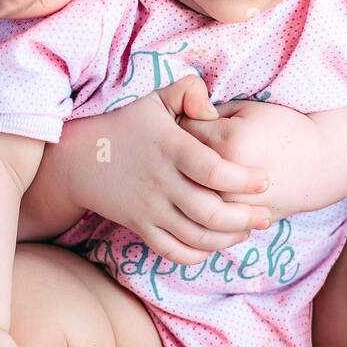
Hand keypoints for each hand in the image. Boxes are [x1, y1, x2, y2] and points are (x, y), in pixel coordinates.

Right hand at [67, 76, 271, 264]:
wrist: (80, 159)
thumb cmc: (126, 125)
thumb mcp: (155, 100)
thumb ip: (188, 91)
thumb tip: (214, 109)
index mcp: (170, 148)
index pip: (212, 170)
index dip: (243, 179)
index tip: (264, 179)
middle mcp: (160, 182)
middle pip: (210, 212)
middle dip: (245, 218)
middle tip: (266, 215)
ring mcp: (149, 209)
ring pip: (195, 237)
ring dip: (227, 240)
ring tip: (247, 230)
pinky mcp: (140, 226)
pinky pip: (171, 251)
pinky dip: (196, 256)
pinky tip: (213, 246)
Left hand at [181, 98, 325, 218]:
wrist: (320, 163)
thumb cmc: (282, 128)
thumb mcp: (246, 109)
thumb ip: (207, 114)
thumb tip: (176, 125)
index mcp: (227, 144)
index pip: (182, 129)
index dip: (188, 120)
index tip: (200, 119)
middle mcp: (227, 180)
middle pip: (180, 165)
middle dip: (185, 154)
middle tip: (201, 144)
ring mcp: (234, 208)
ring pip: (190, 195)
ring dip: (190, 181)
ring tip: (206, 167)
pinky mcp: (240, 224)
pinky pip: (206, 218)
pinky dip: (204, 204)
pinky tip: (213, 189)